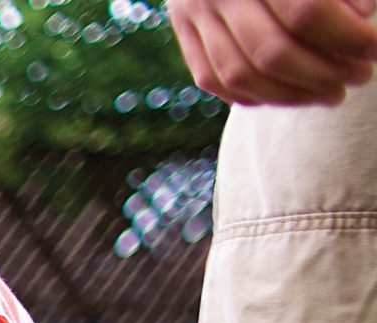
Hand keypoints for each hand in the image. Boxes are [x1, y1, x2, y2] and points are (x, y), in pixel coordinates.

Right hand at [171, 0, 376, 102]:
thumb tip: (360, 18)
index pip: (306, 13)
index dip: (348, 38)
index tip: (375, 48)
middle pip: (271, 52)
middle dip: (323, 73)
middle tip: (360, 76)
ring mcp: (194, 9)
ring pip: (241, 74)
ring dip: (292, 94)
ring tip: (331, 93)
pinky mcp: (183, 27)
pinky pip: (213, 78)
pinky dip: (252, 94)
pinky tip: (289, 93)